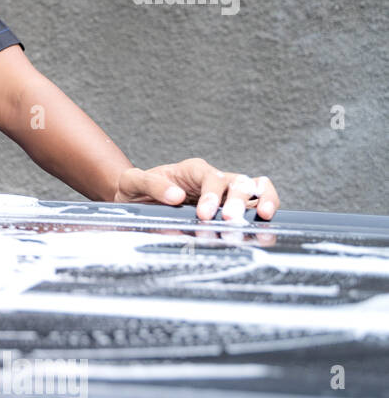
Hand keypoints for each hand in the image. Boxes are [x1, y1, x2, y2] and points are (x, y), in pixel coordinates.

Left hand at [115, 158, 278, 221]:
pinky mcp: (230, 207)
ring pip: (255, 189)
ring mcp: (225, 192)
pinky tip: (264, 228)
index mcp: (192, 170)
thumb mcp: (133, 182)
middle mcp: (213, 179)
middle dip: (238, 201)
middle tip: (230, 220)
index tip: (203, 215)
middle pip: (238, 181)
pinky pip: (256, 205)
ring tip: (263, 221)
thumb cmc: (135, 189)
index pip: (211, 177)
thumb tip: (175, 196)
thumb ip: (151, 185)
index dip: (211, 195)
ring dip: (262, 203)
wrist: (134, 199)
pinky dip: (264, 213)